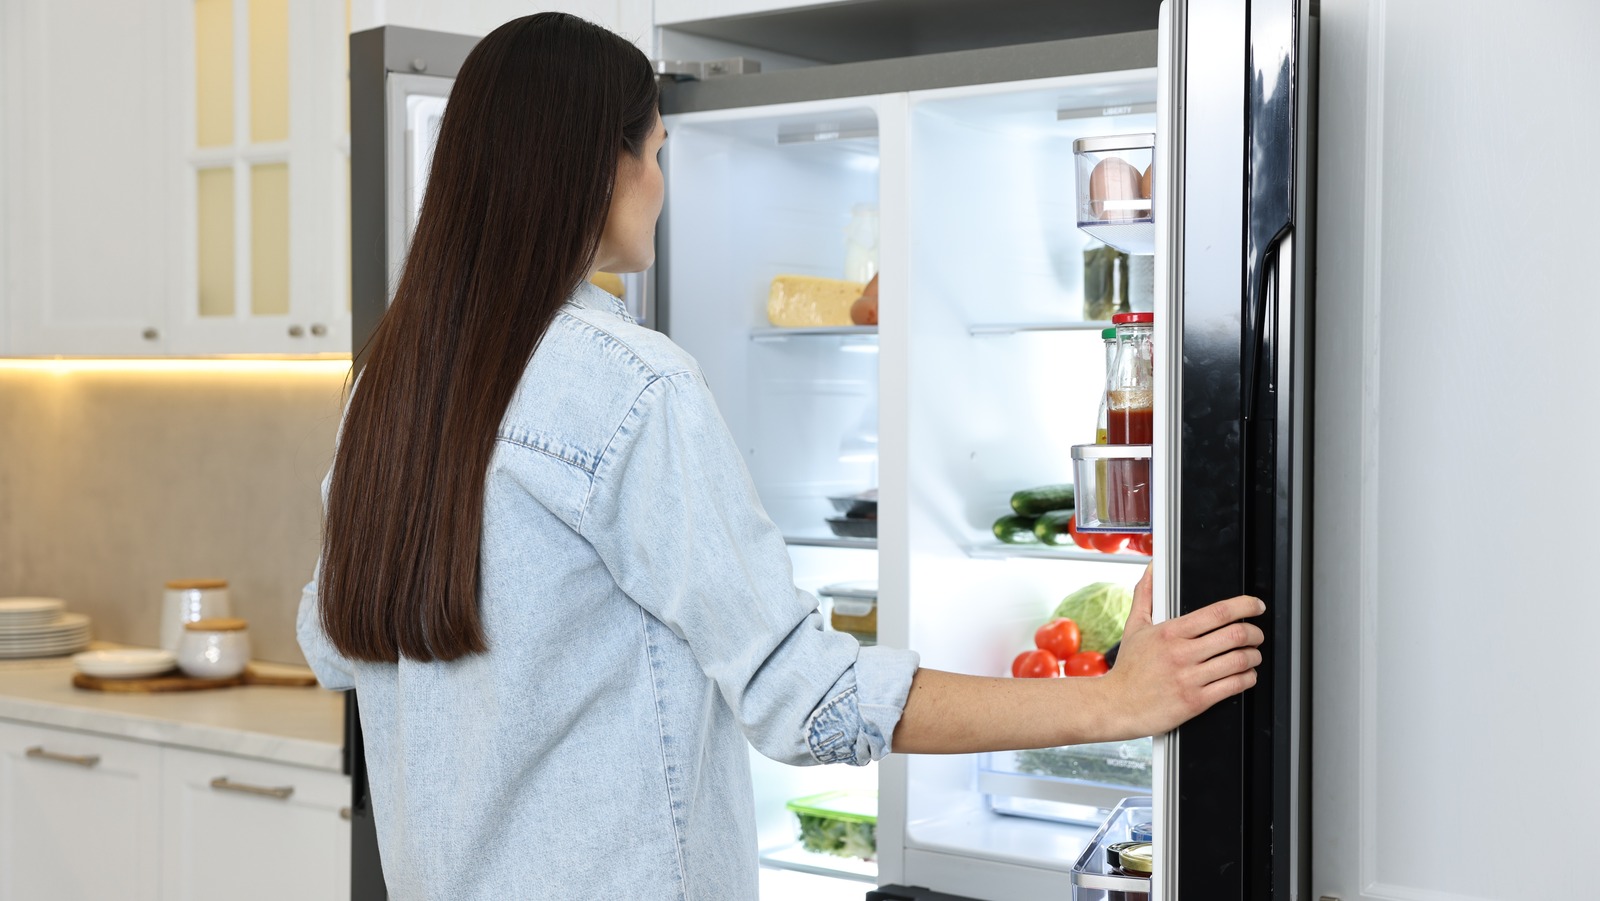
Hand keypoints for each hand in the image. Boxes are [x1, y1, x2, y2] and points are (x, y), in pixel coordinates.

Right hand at [1101, 565, 1264, 738]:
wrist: (1116, 705)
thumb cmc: (1128, 669)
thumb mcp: (1134, 627)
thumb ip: (1146, 595)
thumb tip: (1152, 569)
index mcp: (1170, 632)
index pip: (1218, 612)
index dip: (1245, 605)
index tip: (1256, 605)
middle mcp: (1181, 653)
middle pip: (1235, 635)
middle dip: (1254, 633)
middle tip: (1256, 634)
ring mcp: (1189, 678)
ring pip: (1239, 661)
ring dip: (1254, 657)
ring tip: (1253, 655)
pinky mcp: (1195, 702)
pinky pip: (1234, 686)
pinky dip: (1247, 679)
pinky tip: (1245, 676)